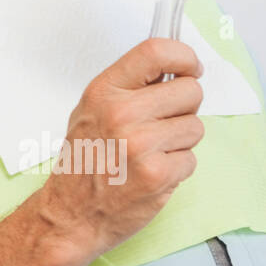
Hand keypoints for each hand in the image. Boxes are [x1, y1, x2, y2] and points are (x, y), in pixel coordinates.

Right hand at [40, 38, 205, 258]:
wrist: (70, 214)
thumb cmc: (83, 162)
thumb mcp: (91, 110)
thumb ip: (128, 88)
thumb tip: (173, 69)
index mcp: (104, 92)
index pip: (156, 51)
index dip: (184, 56)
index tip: (190, 68)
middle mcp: (121, 114)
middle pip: (190, 90)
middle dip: (185, 107)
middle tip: (164, 123)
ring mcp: (140, 145)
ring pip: (195, 127)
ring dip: (180, 142)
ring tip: (152, 153)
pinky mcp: (158, 175)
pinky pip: (192, 159)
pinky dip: (177, 169)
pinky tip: (152, 174)